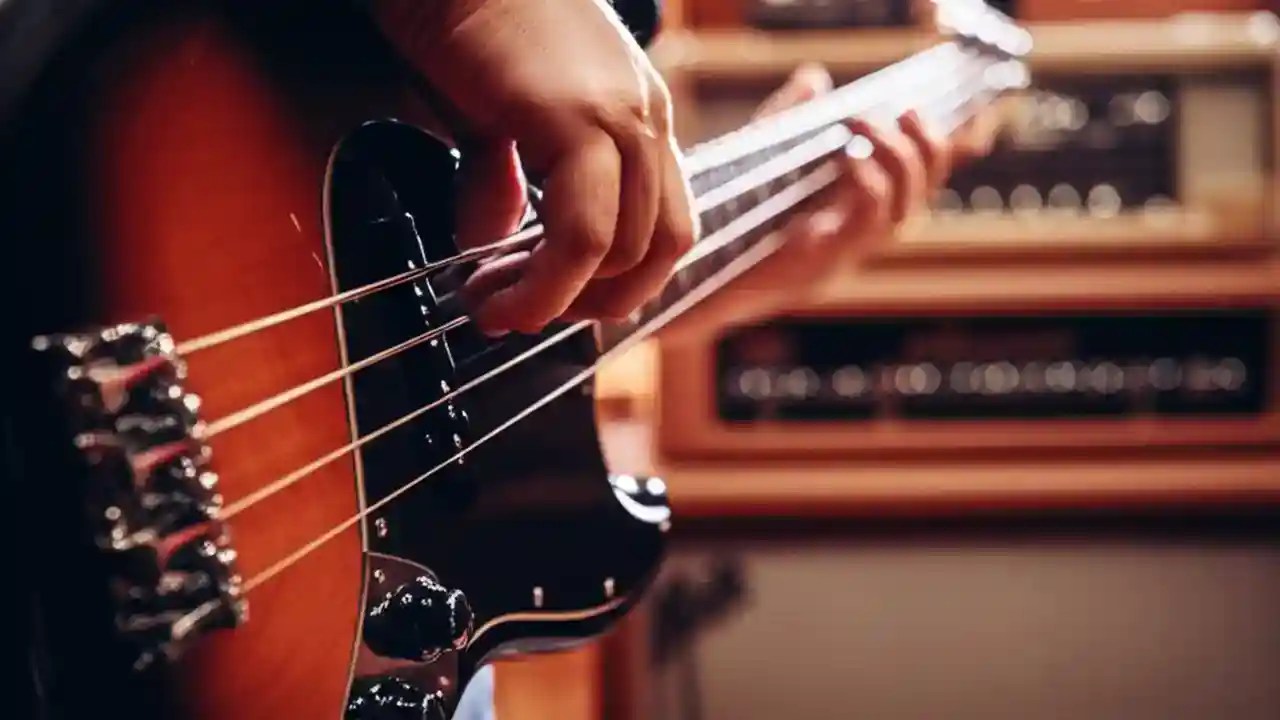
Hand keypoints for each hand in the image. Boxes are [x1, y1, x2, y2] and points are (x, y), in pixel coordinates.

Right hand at [369, 0, 695, 334]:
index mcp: (636, 115)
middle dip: (596, 304)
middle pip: (661, 248)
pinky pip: (584, 236)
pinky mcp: (578, 119)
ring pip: (625, 251)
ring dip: (559, 301)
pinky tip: (499, 289)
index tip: (554, 298)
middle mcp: (644, 118)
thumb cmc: (459, 22)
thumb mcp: (489, 118)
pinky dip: (545, 283)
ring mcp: (620, 117)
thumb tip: (489, 240)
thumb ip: (503, 181)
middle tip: (524, 315)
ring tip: (498, 309)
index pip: (663, 222)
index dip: (619, 279)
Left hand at [660, 64, 996, 342]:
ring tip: (869, 121)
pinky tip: (852, 157)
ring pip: (899, 215)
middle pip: (915, 202)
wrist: (671, 281)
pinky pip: (863, 227)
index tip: (971, 121)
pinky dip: (868, 186)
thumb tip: (818, 78)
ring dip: (896, 162)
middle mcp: (845, 245)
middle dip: (925, 153)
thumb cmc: (709, 223)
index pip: (908, 190)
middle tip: (906, 110)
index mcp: (839, 221)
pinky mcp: (813, 267)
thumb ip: (788, 119)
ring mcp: (834, 260)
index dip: (943, 159)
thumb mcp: (754, 159)